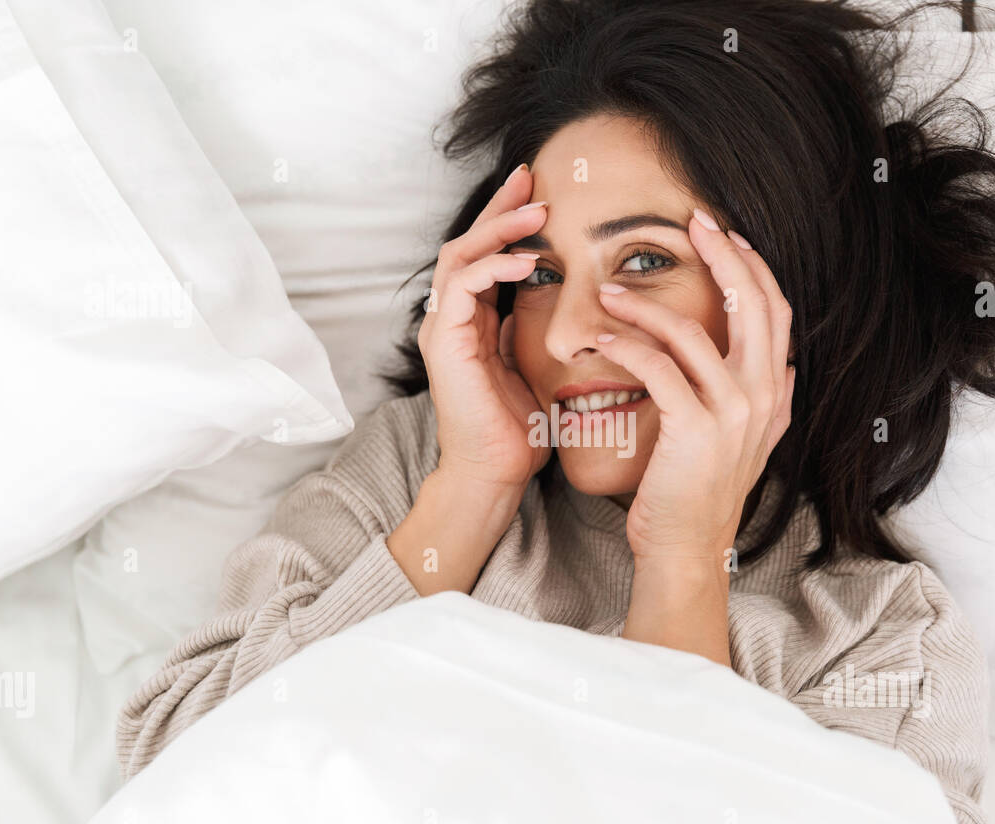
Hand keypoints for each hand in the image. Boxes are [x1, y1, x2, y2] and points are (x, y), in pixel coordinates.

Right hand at [418, 164, 551, 491]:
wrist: (496, 474)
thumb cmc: (519, 431)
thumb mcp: (533, 369)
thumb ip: (529, 333)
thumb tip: (550, 304)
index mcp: (472, 323)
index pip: (485, 255)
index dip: (508, 221)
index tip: (540, 193)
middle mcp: (452, 320)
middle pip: (466, 242)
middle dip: (500, 208)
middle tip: (533, 178)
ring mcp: (444, 330)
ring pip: (460, 255)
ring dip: (498, 228)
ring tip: (536, 210)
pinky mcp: (446, 344)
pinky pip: (463, 287)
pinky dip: (493, 266)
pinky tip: (528, 259)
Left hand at [595, 209, 794, 565]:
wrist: (685, 547)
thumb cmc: (699, 492)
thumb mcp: (748, 443)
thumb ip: (767, 403)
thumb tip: (783, 366)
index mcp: (774, 392)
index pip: (775, 309)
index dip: (753, 265)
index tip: (724, 232)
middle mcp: (762, 395)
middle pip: (752, 303)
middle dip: (723, 253)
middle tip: (691, 222)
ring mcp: (733, 412)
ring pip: (693, 331)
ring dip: (647, 303)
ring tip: (611, 290)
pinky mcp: (694, 427)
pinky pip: (658, 367)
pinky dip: (627, 344)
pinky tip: (602, 337)